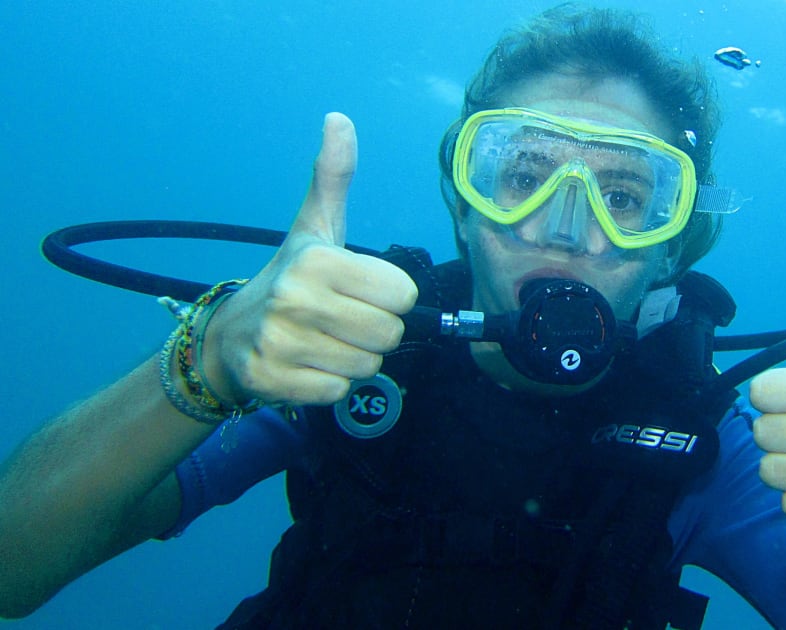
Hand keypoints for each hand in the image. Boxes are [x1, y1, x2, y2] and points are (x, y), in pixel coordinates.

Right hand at [201, 113, 416, 405]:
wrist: (229, 333)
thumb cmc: (291, 276)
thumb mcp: (314, 225)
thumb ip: (333, 175)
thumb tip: (339, 119)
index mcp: (317, 260)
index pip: (403, 295)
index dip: (390, 297)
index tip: (362, 292)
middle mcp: (295, 299)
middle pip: (388, 333)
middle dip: (375, 332)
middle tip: (345, 321)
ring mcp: (280, 343)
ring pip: (366, 366)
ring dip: (354, 359)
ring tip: (325, 340)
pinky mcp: (271, 381)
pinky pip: (337, 391)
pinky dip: (329, 384)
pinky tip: (308, 363)